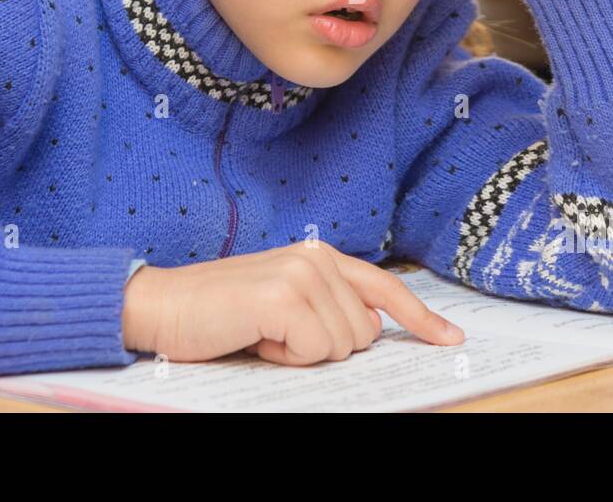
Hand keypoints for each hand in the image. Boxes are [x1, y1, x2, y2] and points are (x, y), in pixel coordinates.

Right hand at [122, 242, 464, 365]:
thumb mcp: (284, 305)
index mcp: (319, 256)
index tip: (449, 341)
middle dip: (324, 347)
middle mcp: (316, 257)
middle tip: (274, 332)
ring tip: (262, 332)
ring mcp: (301, 274)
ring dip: (301, 354)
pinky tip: (255, 335)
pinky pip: (315, 351)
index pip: (384, 288)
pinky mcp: (283, 297)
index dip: (420, 319)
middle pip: (364, 333)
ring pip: (342, 346)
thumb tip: (371, 330)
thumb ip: (328, 308)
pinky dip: (285, 357)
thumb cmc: (222, 314)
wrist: (163, 307)